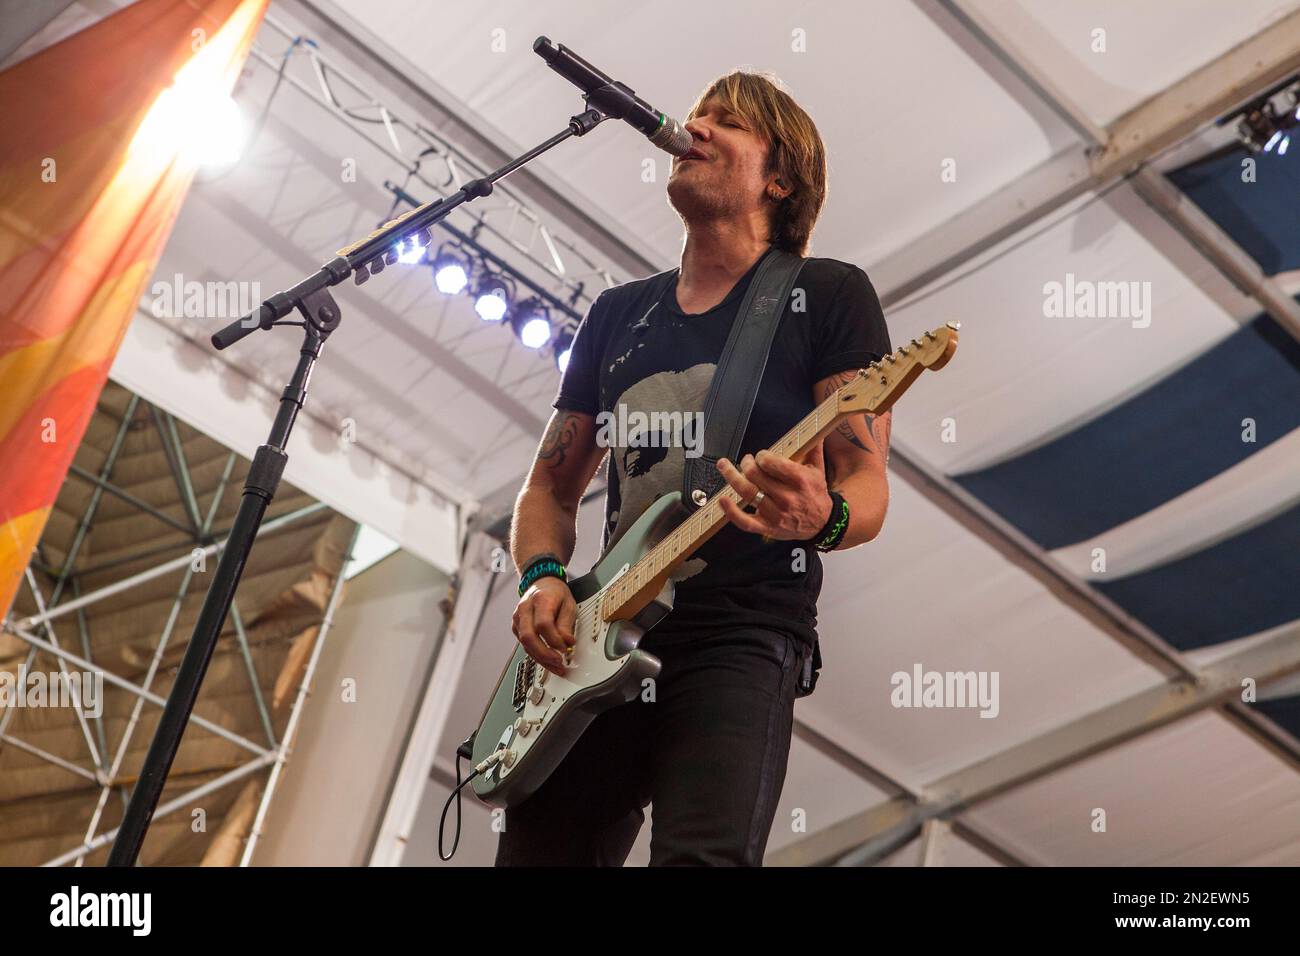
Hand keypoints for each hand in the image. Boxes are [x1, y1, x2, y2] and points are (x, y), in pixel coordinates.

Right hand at [511, 576, 574, 675]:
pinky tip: (548, 662)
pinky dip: (537, 655)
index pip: (543, 624)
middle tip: (559, 662)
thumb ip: (566, 624)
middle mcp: (525, 609)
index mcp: (540, 599)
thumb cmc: (556, 593)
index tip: (565, 648)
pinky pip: (525, 645)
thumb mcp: (568, 604)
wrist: (542, 583)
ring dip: (541, 659)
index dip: (554, 639)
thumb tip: (567, 643)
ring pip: (525, 644)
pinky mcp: (517, 628)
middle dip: (544, 653)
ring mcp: (518, 619)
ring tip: (557, 667)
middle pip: (528, 636)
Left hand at [716, 442, 833, 541]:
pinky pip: (745, 521)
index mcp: (799, 480)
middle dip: (746, 463)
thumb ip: (813, 449)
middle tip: (746, 460)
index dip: (760, 456)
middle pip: (755, 475)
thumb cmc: (816, 495)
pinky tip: (722, 499)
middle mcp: (787, 497)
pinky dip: (731, 511)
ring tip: (724, 465)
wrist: (822, 524)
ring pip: (747, 492)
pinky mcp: (767, 526)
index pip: (770, 462)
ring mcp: (775, 513)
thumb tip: (814, 430)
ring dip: (731, 476)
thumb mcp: (818, 471)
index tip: (760, 456)